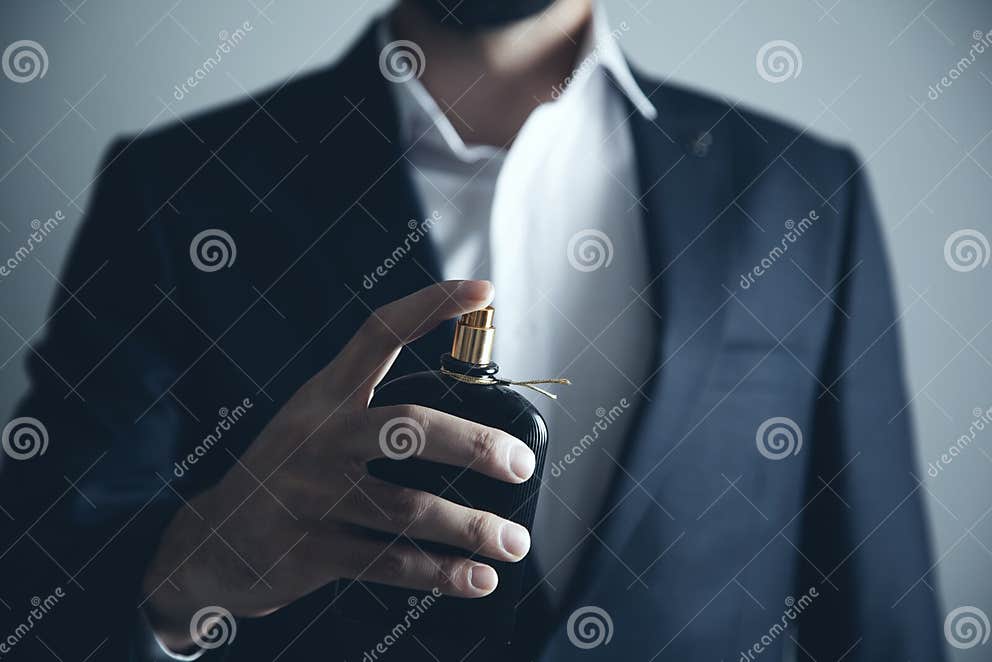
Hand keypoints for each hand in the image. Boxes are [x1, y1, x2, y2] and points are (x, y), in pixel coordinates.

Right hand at [141, 280, 535, 651]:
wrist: (210, 542)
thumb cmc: (287, 474)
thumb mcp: (314, 423)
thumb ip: (375, 410)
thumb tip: (474, 419)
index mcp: (324, 395)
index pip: (378, 334)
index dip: (431, 306)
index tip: (483, 291)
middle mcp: (318, 437)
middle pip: (407, 427)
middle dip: (473, 444)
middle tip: (521, 464)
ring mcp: (309, 494)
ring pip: (406, 507)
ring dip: (470, 527)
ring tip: (514, 541)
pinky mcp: (307, 551)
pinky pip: (388, 563)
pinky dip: (440, 574)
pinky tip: (478, 578)